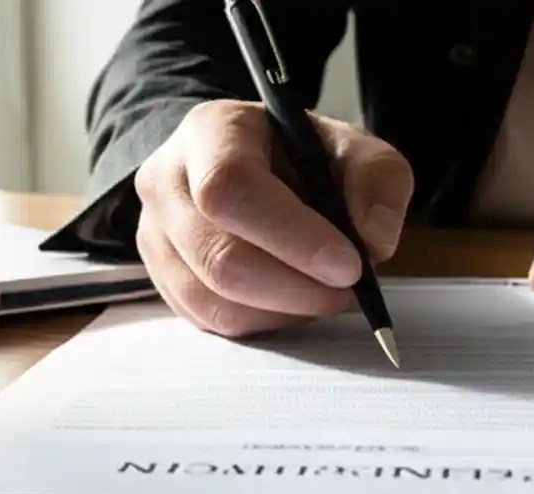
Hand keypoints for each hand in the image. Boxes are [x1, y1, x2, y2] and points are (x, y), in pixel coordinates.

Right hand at [133, 99, 413, 336]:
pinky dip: (263, 322)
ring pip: (213, 299)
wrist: (255, 167)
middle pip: (218, 256)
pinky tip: (291, 300)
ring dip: (283, 310)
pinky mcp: (164, 281)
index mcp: (211, 131)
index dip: (291, 235)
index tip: (348, 265)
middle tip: (347, 289)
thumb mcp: (354, 148)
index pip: (230, 187)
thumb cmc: (302, 158)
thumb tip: (371, 242)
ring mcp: (156, 235)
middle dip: (295, 287)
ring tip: (323, 292)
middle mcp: (167, 181)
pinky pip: (211, 321)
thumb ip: (377, 182)